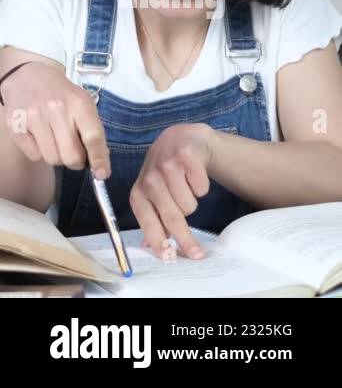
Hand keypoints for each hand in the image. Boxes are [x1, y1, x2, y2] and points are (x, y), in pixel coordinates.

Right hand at [2, 62, 110, 178]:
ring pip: (52, 159)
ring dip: (56, 155)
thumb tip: (100, 162)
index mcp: (79, 104)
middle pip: (71, 156)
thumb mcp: (83, 104)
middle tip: (74, 152)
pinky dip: (38, 150)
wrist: (29, 76)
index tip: (103, 174)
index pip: (92, 136)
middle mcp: (56, 109)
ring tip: (54, 137)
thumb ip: (92, 131)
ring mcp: (34, 117)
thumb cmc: (61, 94)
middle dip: (75, 161)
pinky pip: (34, 155)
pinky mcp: (16, 126)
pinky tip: (38, 133)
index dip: (99, 158)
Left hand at [129, 122, 213, 258]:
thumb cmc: (166, 172)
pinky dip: (202, 186)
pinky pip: (201, 188)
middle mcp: (150, 179)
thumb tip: (151, 248)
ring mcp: (167, 166)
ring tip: (186, 188)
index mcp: (139, 193)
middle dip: (186, 238)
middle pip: (173, 218)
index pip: (148, 223)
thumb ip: (152, 219)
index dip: (160, 243)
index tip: (171, 258)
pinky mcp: (186, 156)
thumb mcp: (153, 194)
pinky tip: (194, 175)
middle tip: (198, 254)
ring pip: (190, 205)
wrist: (181, 139)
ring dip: (192, 201)